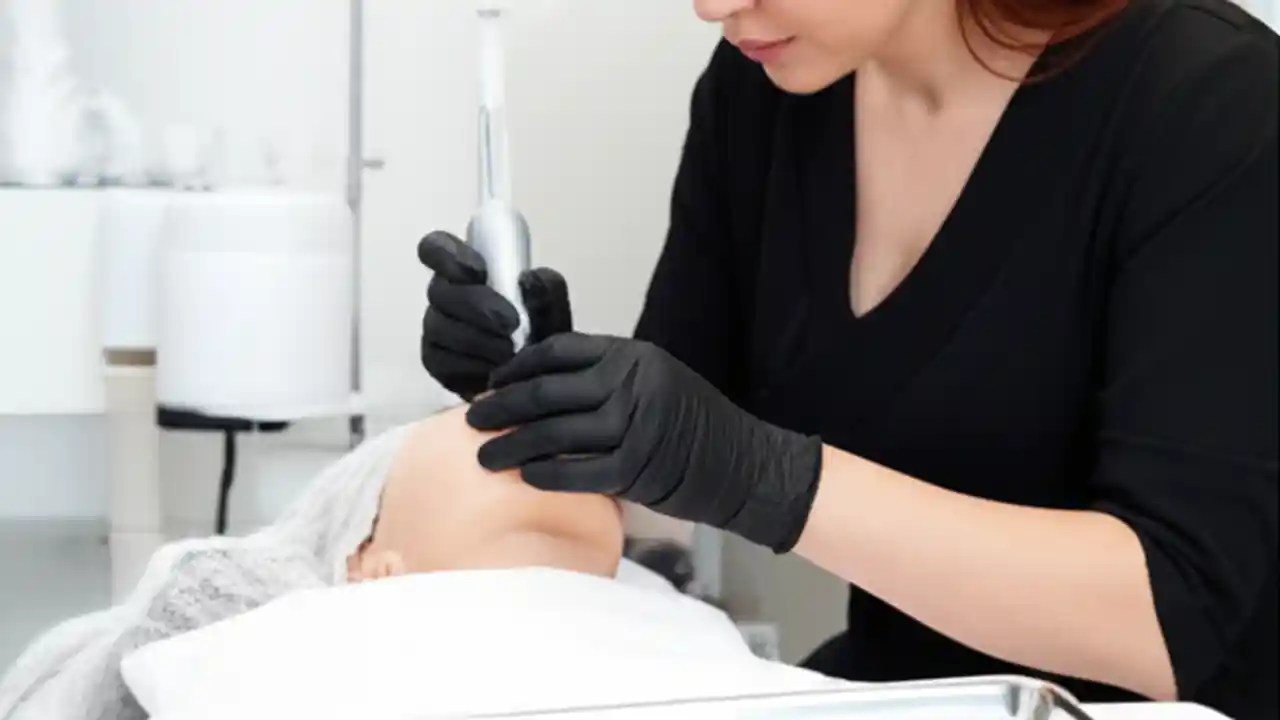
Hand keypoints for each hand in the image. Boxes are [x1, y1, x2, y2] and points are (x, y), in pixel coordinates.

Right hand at [418, 231, 571, 399]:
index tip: (479, 271)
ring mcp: (436, 328)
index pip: (437, 248)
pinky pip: (441, 361)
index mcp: (467, 269)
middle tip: (511, 324)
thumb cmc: (540, 332)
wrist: (539, 376)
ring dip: (476, 339)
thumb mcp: (552, 310)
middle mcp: (445, 295)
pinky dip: (470, 365)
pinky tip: (492, 371)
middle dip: (476, 305)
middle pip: (440, 291)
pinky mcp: (435, 362)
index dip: (448, 255)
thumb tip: (527, 278)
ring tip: (509, 353)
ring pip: (439, 327)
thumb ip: (547, 289)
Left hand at [466, 333, 823, 551]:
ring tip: (486, 456)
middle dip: (502, 407)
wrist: (745, 464)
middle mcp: (633, 382)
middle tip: (473, 420)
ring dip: (513, 446)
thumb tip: (541, 387)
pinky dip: (547, 474)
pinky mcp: (639, 467)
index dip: (517, 368)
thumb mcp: (655, 381)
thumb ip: (607, 378)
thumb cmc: (694, 426)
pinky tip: (527, 477)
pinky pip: (579, 471)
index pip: (558, 352)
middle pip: (548, 391)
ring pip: (556, 433)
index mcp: (633, 355)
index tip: (492, 383)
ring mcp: (637, 424)